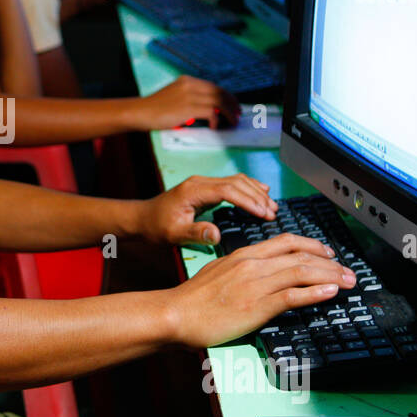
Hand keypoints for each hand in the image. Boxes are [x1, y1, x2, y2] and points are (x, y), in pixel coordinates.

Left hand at [141, 173, 275, 245]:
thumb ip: (195, 233)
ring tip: (272, 206)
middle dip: (256, 197)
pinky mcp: (205, 188)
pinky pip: (231, 184)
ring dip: (255, 191)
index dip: (248, 201)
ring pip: (236, 181)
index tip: (263, 213)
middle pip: (236, 183)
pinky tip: (260, 193)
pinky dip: (248, 188)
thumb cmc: (156, 227)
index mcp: (193, 191)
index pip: (228, 190)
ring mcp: (203, 183)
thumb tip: (216, 235)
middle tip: (273, 213)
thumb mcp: (174, 234)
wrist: (143, 219)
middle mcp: (199, 183)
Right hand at [143, 74, 239, 127]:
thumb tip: (208, 109)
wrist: (140, 112)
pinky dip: (217, 120)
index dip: (226, 96)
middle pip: (219, 92)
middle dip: (232, 104)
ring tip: (232, 122)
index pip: (213, 86)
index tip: (233, 106)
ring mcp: (190, 95)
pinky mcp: (189, 107)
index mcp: (187, 81)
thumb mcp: (174, 96)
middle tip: (238, 114)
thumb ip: (189, 98)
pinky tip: (214, 126)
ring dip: (229, 113)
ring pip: (219, 101)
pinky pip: (211, 112)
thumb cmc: (155, 109)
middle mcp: (190, 85)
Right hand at [171, 234, 356, 347]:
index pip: (287, 242)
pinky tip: (330, 293)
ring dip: (331, 276)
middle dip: (331, 263)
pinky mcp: (257, 305)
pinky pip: (293, 296)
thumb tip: (258, 275)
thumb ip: (241, 270)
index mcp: (244, 255)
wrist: (176, 313)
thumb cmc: (193, 299)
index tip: (328, 254)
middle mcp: (254, 265)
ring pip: (303, 273)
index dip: (313, 246)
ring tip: (348, 282)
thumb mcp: (219, 272)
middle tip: (349, 271)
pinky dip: (315, 293)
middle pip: (301, 256)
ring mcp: (256, 284)